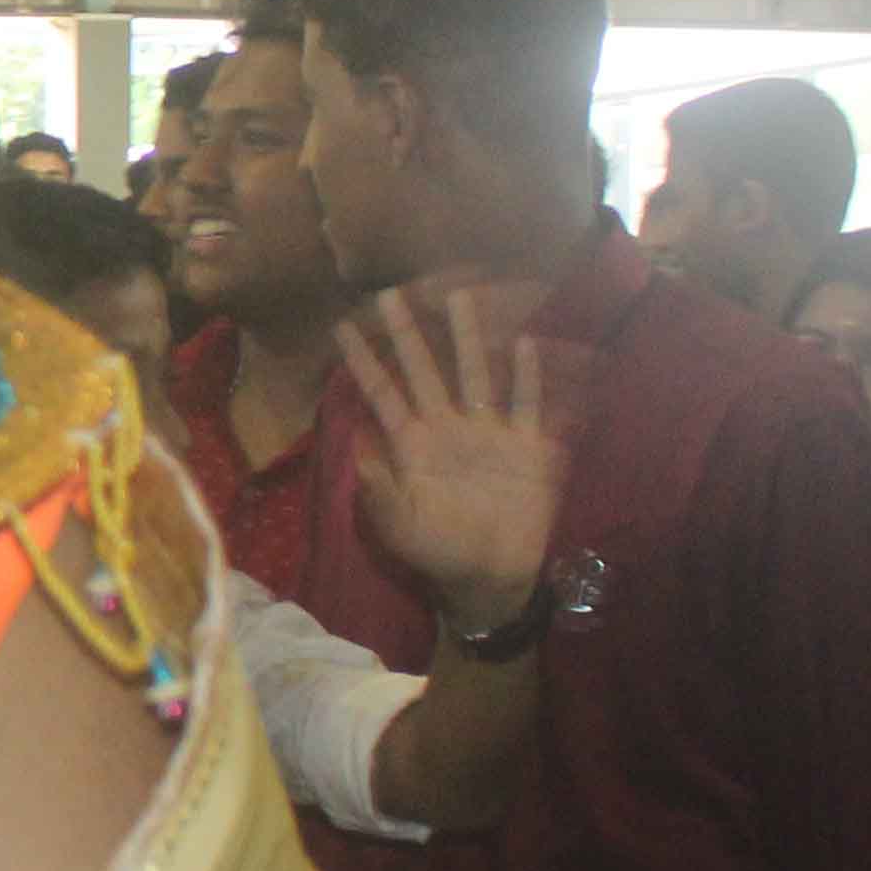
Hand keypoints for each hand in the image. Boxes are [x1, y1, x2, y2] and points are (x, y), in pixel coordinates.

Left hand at [340, 284, 557, 632]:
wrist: (491, 577)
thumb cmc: (438, 552)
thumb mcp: (398, 524)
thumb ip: (377, 487)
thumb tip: (355, 444)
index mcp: (414, 445)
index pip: (383, 393)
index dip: (363, 362)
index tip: (341, 326)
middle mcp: (449, 428)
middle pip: (425, 370)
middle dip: (407, 334)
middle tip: (388, 293)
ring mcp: (490, 433)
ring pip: (476, 374)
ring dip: (467, 338)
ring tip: (460, 296)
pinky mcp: (529, 447)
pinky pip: (528, 404)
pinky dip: (527, 377)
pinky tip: (525, 344)